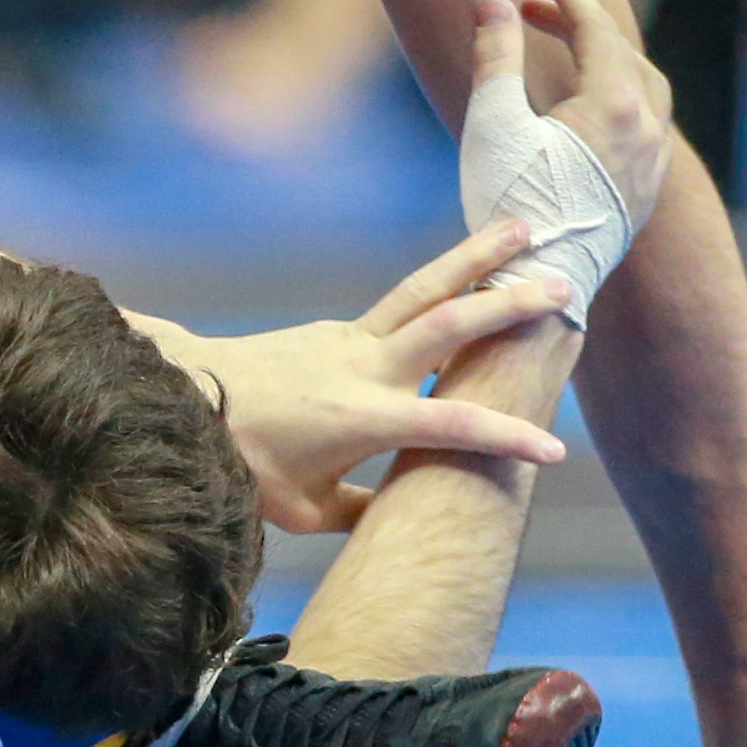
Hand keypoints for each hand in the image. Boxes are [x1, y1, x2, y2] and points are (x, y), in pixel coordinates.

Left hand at [147, 221, 572, 532]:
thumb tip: (406, 519)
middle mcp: (361, 366)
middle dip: (507, 304)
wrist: (183, 400)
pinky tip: (477, 285)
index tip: (555, 453)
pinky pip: (403, 309)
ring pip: (422, 291)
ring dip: (475, 258)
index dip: (503, 439)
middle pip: (445, 322)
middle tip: (563, 285)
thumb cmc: (242, 464)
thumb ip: (364, 513)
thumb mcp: (305, 510)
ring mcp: (349, 340)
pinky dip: (445, 292)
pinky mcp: (339, 331)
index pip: (448, 426)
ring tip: (524, 227)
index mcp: (361, 416)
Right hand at [482, 0, 674, 233]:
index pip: (597, 27)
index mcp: (614, 104)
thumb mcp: (494, 121)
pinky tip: (588, 111)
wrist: (541, 279)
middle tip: (536, 13)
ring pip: (647, 89)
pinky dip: (622, 97)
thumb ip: (496, 57)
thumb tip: (494, 4)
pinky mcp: (646, 191)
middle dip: (583, 24)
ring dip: (610, 59)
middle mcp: (647, 128)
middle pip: (625, 53)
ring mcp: (653, 163)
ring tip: (570, 53)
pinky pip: (648, 124)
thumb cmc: (512, 200)